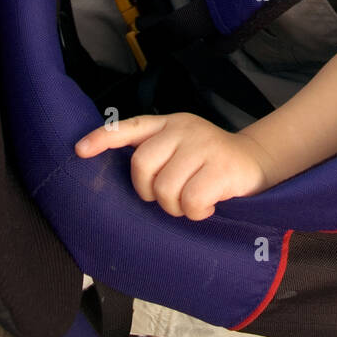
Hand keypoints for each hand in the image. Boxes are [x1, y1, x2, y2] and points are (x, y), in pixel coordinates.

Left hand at [74, 113, 275, 220]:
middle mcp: (183, 129)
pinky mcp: (222, 166)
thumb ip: (156, 152)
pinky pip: (191, 200)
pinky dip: (196, 212)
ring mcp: (203, 145)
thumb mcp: (182, 147)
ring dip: (176, 206)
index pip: (129, 126)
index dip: (102, 138)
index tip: (80, 151)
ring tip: (192, 201)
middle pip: (141, 165)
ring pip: (165, 188)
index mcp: (168, 124)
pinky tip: (207, 206)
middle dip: (149, 192)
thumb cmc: (210, 161)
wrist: (256, 161)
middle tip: (170, 197)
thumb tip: (128, 179)